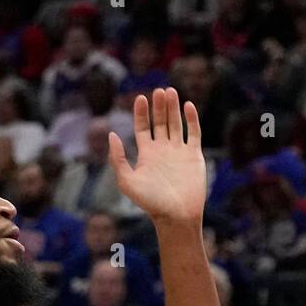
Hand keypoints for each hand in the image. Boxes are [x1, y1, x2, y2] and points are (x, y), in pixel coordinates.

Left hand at [110, 88, 205, 223]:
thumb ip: (118, 158)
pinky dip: (191, 119)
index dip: (141, 112)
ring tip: (170, 92)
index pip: (143, 127)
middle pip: (160, 122)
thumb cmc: (151, 202)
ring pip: (176, 124)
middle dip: (159, 106)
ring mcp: (179, 152)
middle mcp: (163, 150)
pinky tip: (188, 106)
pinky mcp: (194, 156)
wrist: (176, 215)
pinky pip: (194, 133)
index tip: (141, 97)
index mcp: (147, 154)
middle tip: (159, 90)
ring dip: (174, 108)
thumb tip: (112, 134)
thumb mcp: (126, 181)